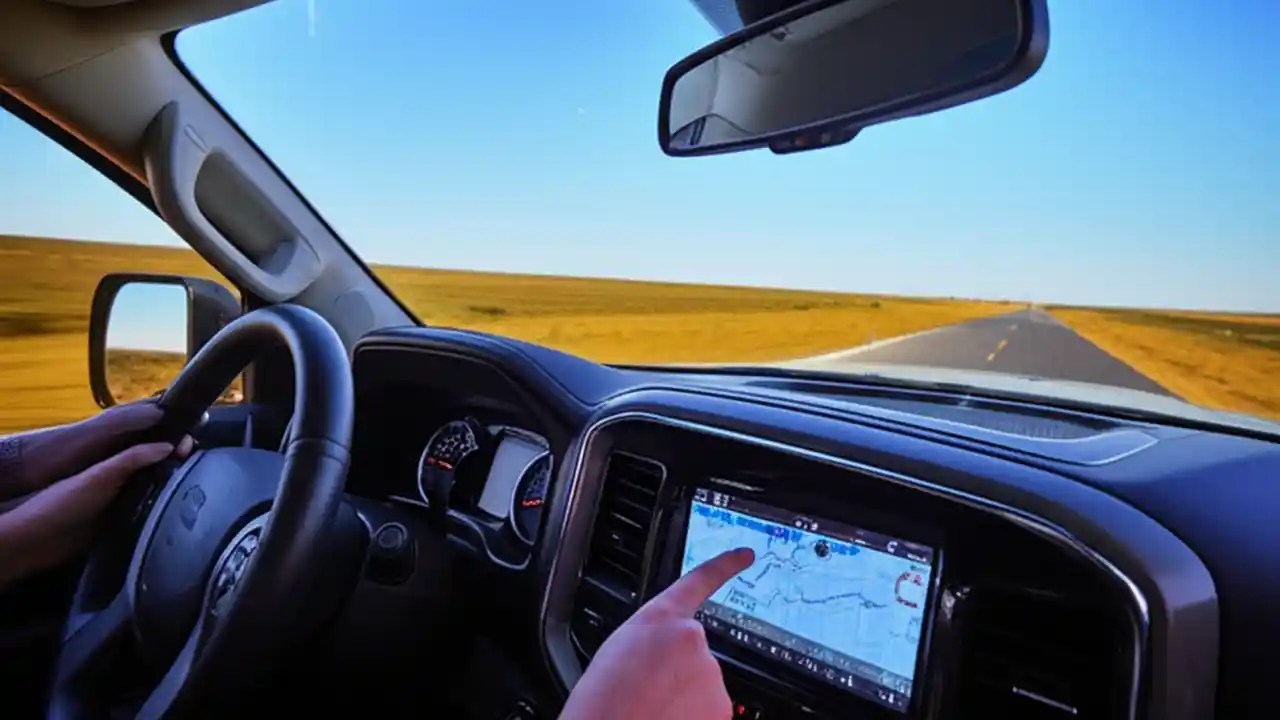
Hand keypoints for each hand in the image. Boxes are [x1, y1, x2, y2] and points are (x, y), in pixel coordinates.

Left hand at [0, 403, 193, 588]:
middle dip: (180, 462)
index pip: (149, 442)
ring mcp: (124, 501)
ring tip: (205, 488)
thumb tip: (170, 446)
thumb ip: (131, 460)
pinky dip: (166, 511)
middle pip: (158, 465)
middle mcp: (122, 477)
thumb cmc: (65, 501)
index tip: (195, 441)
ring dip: (176, 487)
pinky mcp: (125, 523)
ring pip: (157, 488)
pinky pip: (151, 513)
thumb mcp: (99, 476)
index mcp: (114, 459)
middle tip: (207, 465)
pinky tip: (183, 513)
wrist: (40, 542)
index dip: (171, 439)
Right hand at [560, 547, 754, 719]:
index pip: (699, 581)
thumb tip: (665, 661)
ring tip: (650, 710)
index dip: (725, 566)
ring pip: (702, 687)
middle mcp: (692, 639)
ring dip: (683, 699)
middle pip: (695, 654)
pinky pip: (709, 711)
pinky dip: (693, 718)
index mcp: (660, 620)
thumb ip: (652, 644)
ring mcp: (710, 674)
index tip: (746, 554)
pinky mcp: (721, 706)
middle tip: (647, 693)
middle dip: (677, 674)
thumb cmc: (601, 703)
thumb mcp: (617, 653)